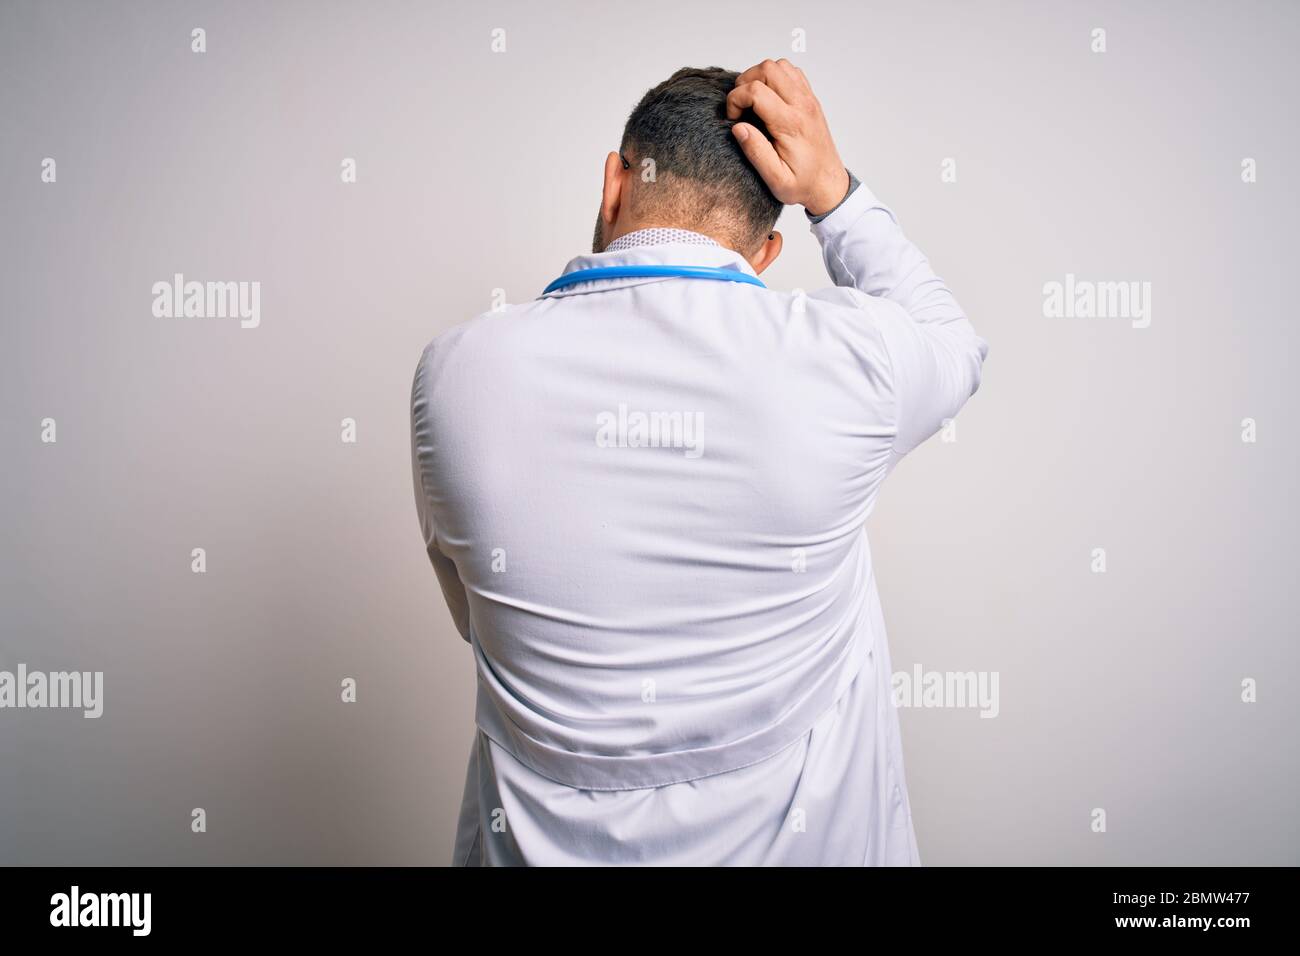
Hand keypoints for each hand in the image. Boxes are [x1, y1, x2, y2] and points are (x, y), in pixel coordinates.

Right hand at [726, 59, 849, 215]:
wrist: (828, 184)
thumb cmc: (802, 183)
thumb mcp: (776, 179)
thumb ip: (756, 152)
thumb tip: (738, 127)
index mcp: (790, 124)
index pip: (756, 91)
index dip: (735, 99)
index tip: (733, 118)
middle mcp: (802, 106)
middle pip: (768, 69)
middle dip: (745, 82)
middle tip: (740, 106)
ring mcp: (808, 99)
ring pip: (779, 66)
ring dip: (760, 77)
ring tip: (753, 101)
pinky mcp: (810, 99)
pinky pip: (791, 72)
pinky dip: (775, 78)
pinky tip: (768, 98)